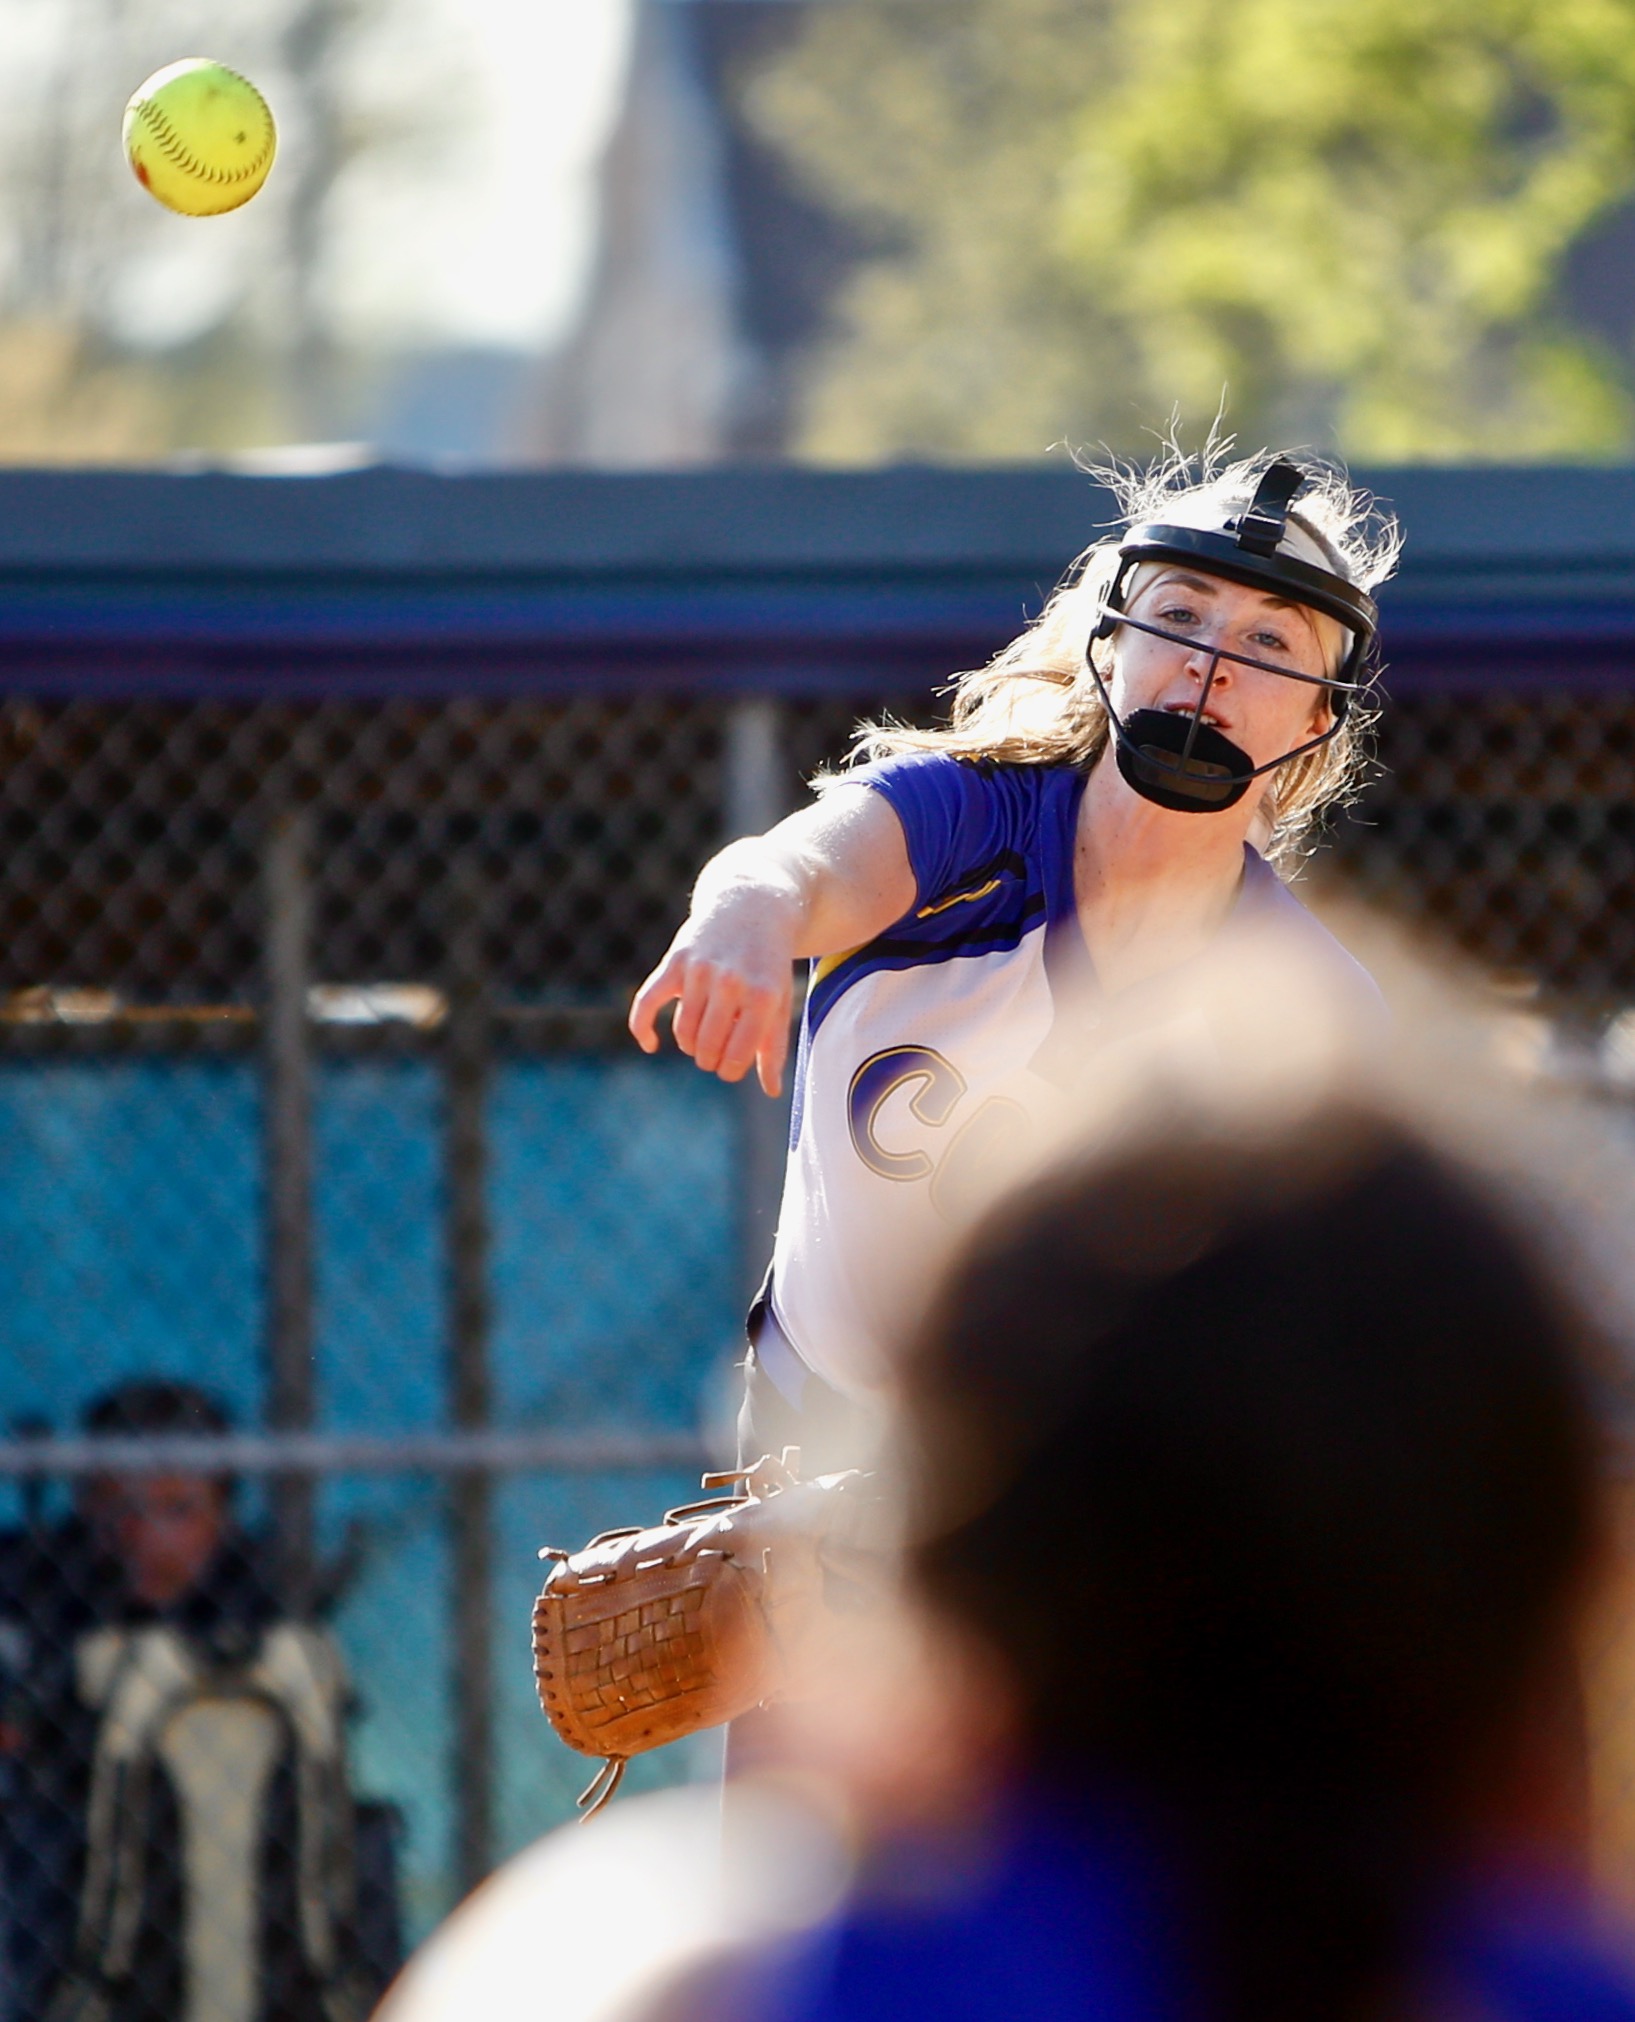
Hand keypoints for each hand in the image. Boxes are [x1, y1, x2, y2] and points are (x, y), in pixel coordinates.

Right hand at [629, 885, 796, 1096]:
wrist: (751, 906)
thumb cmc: (767, 964)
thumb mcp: (780, 1000)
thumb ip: (774, 1046)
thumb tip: (771, 1092)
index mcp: (763, 996)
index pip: (736, 1056)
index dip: (730, 1070)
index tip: (731, 1066)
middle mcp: (731, 983)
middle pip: (707, 1048)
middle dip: (709, 1059)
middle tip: (715, 1052)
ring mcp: (700, 971)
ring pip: (682, 1032)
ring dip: (689, 1045)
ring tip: (701, 1039)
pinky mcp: (675, 962)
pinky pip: (647, 1003)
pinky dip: (642, 1029)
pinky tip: (650, 1044)